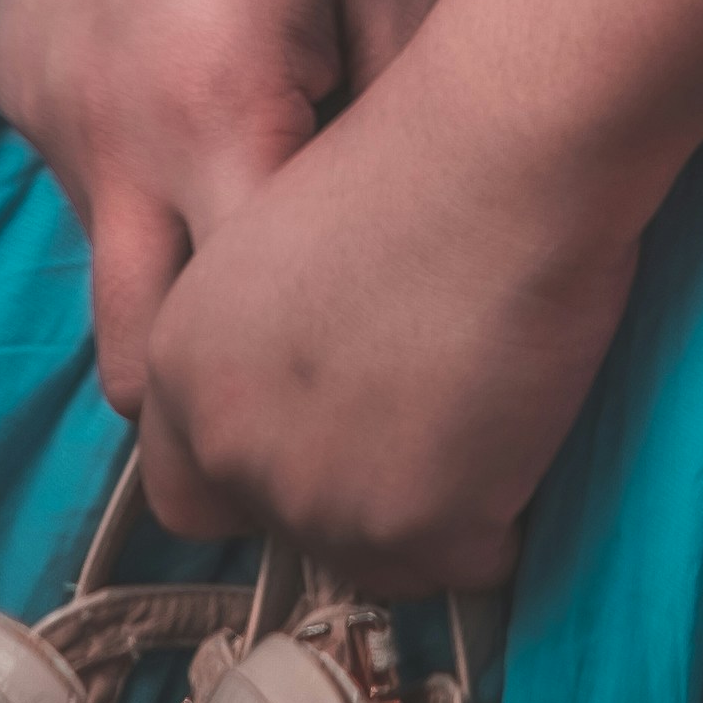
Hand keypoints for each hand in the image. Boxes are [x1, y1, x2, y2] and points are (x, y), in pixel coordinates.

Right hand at [0, 0, 450, 408]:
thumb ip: (412, 140)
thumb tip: (435, 278)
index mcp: (215, 124)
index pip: (245, 354)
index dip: (307, 386)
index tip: (365, 388)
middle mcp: (106, 144)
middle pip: (141, 375)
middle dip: (210, 394)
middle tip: (292, 363)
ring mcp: (41, 114)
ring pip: (106, 266)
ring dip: (173, 262)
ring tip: (256, 186)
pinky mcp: (6, 78)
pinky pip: (74, 177)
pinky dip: (131, 175)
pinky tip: (189, 82)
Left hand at [137, 27, 644, 588]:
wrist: (503, 141)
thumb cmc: (418, 153)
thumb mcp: (282, 244)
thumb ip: (262, 349)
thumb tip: (308, 406)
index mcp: (182, 365)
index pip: (187, 492)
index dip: (259, 473)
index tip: (324, 436)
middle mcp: (230, 444)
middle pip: (291, 533)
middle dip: (353, 492)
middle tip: (422, 408)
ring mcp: (319, 496)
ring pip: (382, 561)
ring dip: (433, 504)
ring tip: (478, 396)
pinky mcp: (415, 526)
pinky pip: (471, 560)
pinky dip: (505, 511)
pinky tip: (520, 409)